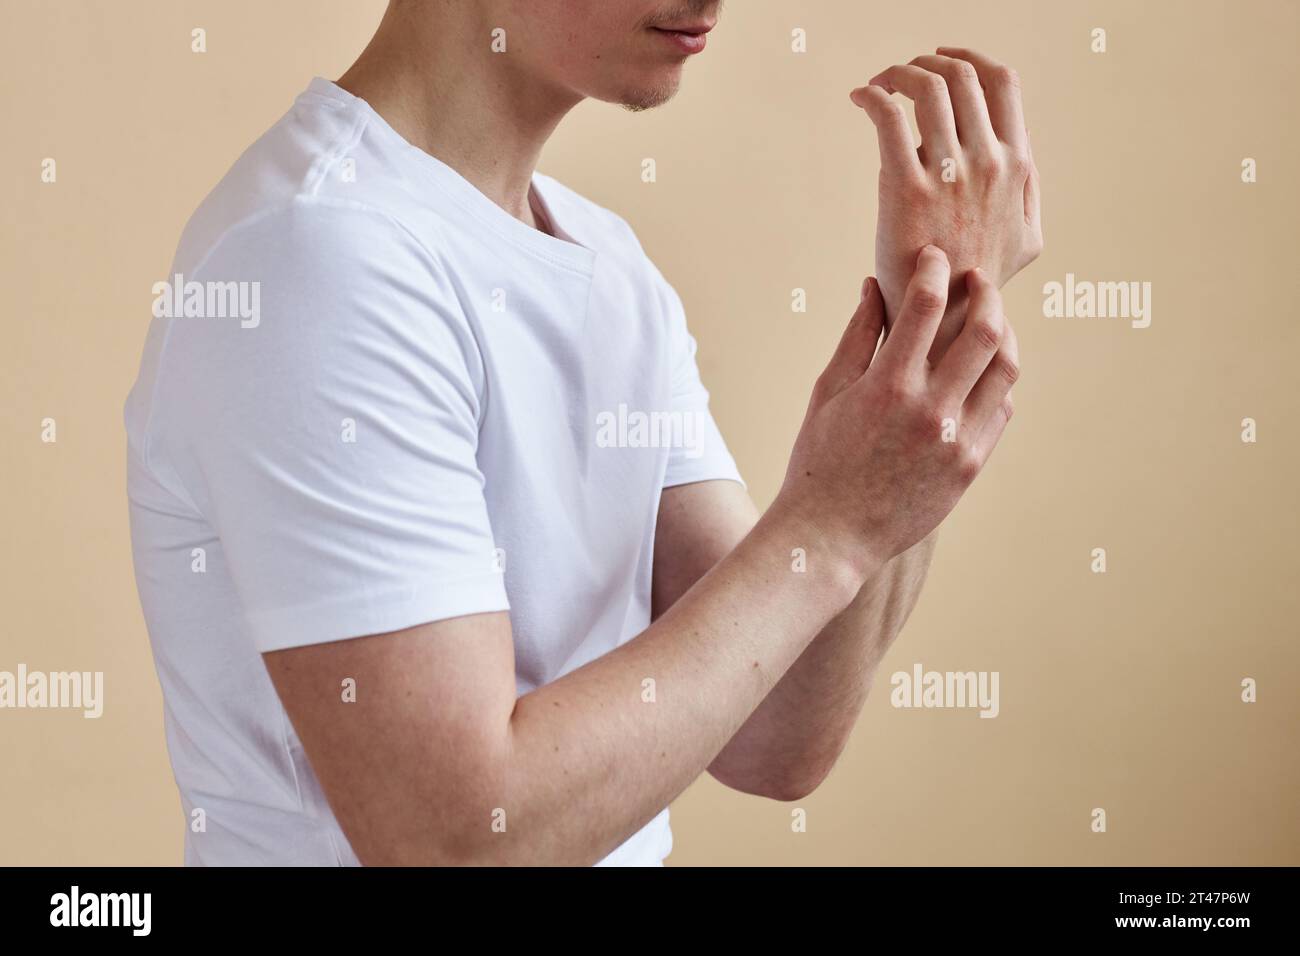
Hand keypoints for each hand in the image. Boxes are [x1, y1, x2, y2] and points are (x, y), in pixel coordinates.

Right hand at [776, 247, 1017, 576]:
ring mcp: (957, 440)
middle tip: (976, 278)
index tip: (934, 256)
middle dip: (986, 292)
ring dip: (1003, 332)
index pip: (926, 305)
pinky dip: (997, 379)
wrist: (831, 536)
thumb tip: (875, 285)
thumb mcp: (828, 393)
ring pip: (1006, 367)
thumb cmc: (819, 461)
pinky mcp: (971, 464)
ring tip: (988, 320)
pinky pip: (1001, 408)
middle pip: (985, 329)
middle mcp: (930, 410)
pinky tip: (980, 369)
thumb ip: (858, 336)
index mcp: (887, 386)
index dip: (933, 269)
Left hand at [850, 47, 1041, 361]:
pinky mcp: (906, 188)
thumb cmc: (978, 282)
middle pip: (961, 76)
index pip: (1003, 84)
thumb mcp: (1025, 236)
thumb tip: (1020, 147)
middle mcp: (989, 162)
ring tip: (879, 85)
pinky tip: (860, 99)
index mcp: (1017, 166)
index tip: (943, 60)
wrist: (945, 321)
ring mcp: (949, 174)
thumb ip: (1027, 188)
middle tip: (902, 76)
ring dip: (898, 74)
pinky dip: (872, 95)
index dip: (970, 59)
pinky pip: (889, 117)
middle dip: (928, 63)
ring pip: (927, 87)